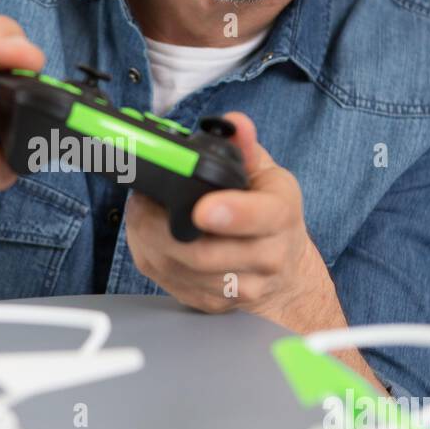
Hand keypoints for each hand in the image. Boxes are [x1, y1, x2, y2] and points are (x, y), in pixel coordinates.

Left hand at [125, 112, 326, 324]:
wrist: (285, 270)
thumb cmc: (270, 214)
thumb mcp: (266, 174)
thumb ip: (245, 147)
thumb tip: (234, 124)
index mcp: (281, 215)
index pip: (260, 217)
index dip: (231, 214)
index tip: (202, 209)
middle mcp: (267, 257)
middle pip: (206, 253)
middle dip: (163, 227)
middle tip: (144, 200)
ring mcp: (241, 288)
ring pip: (181, 270)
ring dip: (150, 240)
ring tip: (144, 214)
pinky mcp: (214, 304)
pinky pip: (171, 283)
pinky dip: (152, 257)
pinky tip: (150, 237)